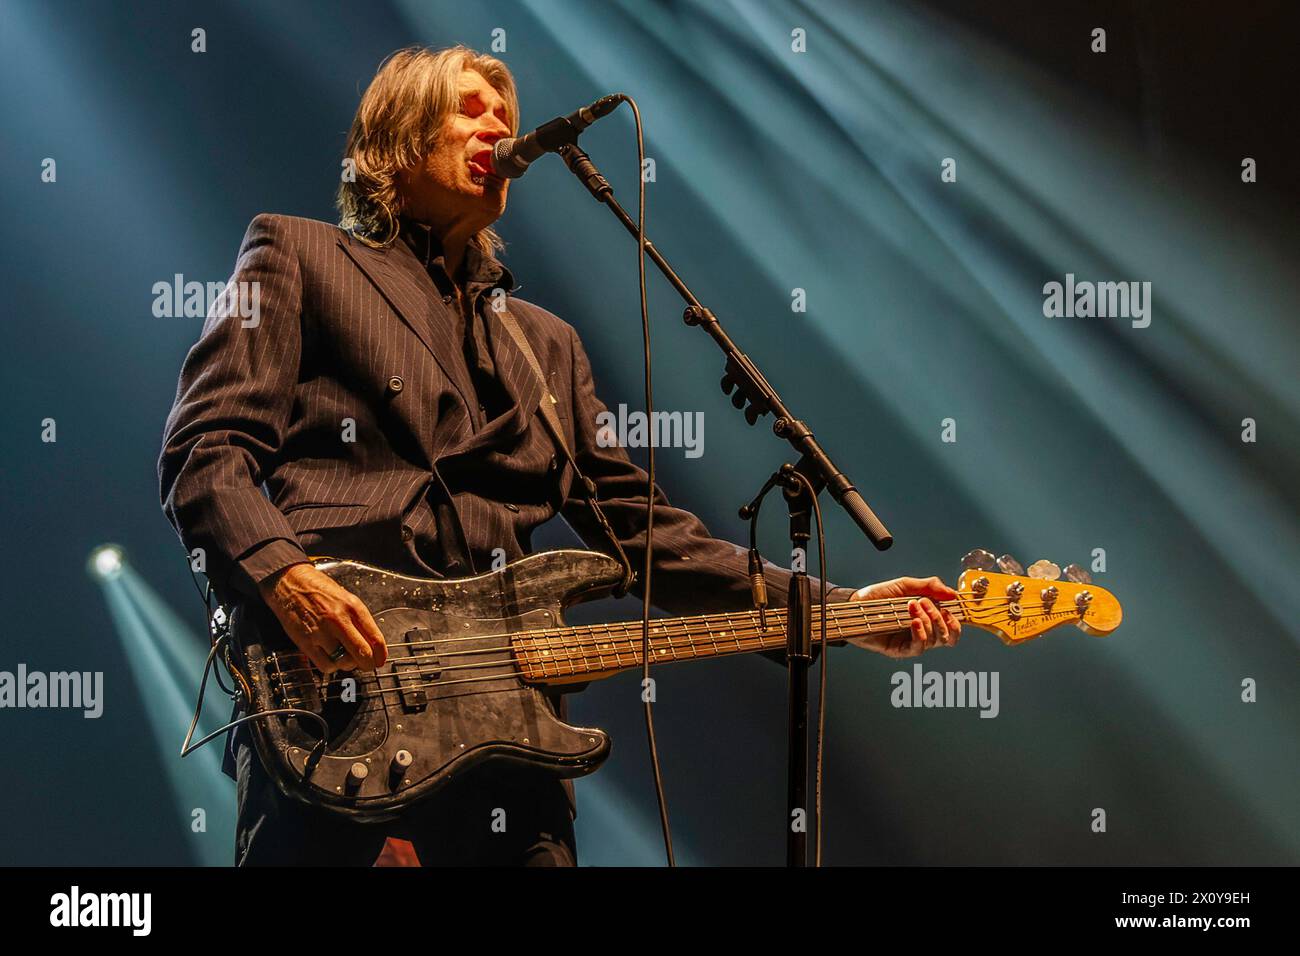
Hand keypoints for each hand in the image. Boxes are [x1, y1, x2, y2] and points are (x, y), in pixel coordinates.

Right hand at [257, 563, 387, 673]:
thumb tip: (371, 643)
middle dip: (368, 664)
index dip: (381, 655)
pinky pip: (325, 666)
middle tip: (366, 664)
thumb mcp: (346, 598)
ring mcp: (322, 632)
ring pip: (344, 662)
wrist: (291, 583)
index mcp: (353, 607)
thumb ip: (359, 620)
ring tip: (344, 657)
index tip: (379, 660)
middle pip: (363, 654)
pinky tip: (330, 657)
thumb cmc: (319, 590)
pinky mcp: (306, 642)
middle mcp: (339, 619)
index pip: (376, 639)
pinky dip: (330, 667)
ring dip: (347, 664)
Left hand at [842, 576, 960, 657]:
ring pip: (935, 641)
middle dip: (941, 618)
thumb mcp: (906, 585)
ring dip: (928, 622)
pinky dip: (920, 634)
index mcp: (928, 618)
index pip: (952, 627)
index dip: (956, 620)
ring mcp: (912, 641)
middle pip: (948, 636)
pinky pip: (918, 648)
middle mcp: (923, 632)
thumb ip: (930, 586)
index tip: (951, 606)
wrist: (857, 603)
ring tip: (912, 606)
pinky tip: (914, 621)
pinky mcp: (900, 650)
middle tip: (924, 603)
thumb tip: (953, 594)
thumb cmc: (880, 596)